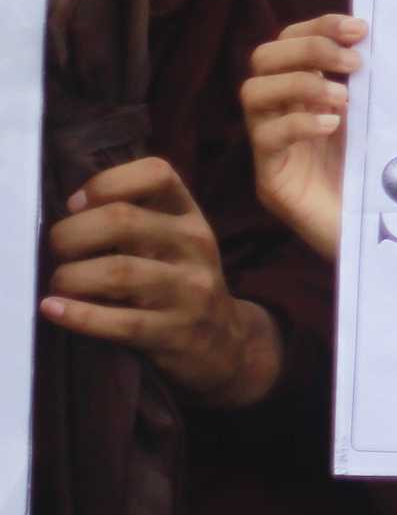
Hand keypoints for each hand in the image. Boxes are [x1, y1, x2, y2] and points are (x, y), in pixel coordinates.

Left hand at [44, 157, 281, 407]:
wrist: (224, 341)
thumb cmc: (179, 282)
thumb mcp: (173, 240)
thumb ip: (135, 218)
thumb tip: (68, 211)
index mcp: (189, 216)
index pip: (156, 174)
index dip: (106, 182)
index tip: (75, 203)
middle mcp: (194, 245)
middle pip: (122, 220)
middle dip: (71, 234)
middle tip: (57, 250)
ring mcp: (189, 290)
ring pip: (117, 272)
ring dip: (70, 278)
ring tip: (58, 285)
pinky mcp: (175, 332)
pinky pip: (119, 322)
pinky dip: (77, 315)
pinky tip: (54, 309)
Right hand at [243, 14, 364, 260]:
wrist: (379, 239)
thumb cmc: (382, 177)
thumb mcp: (379, 120)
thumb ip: (372, 86)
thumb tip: (384, 40)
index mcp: (305, 96)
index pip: (289, 43)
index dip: (319, 27)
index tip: (360, 28)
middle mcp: (280, 116)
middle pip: (262, 59)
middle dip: (308, 50)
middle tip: (353, 63)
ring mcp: (271, 148)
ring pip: (252, 93)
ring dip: (301, 84)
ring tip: (343, 98)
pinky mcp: (272, 181)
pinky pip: (265, 140)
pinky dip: (298, 124)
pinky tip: (332, 126)